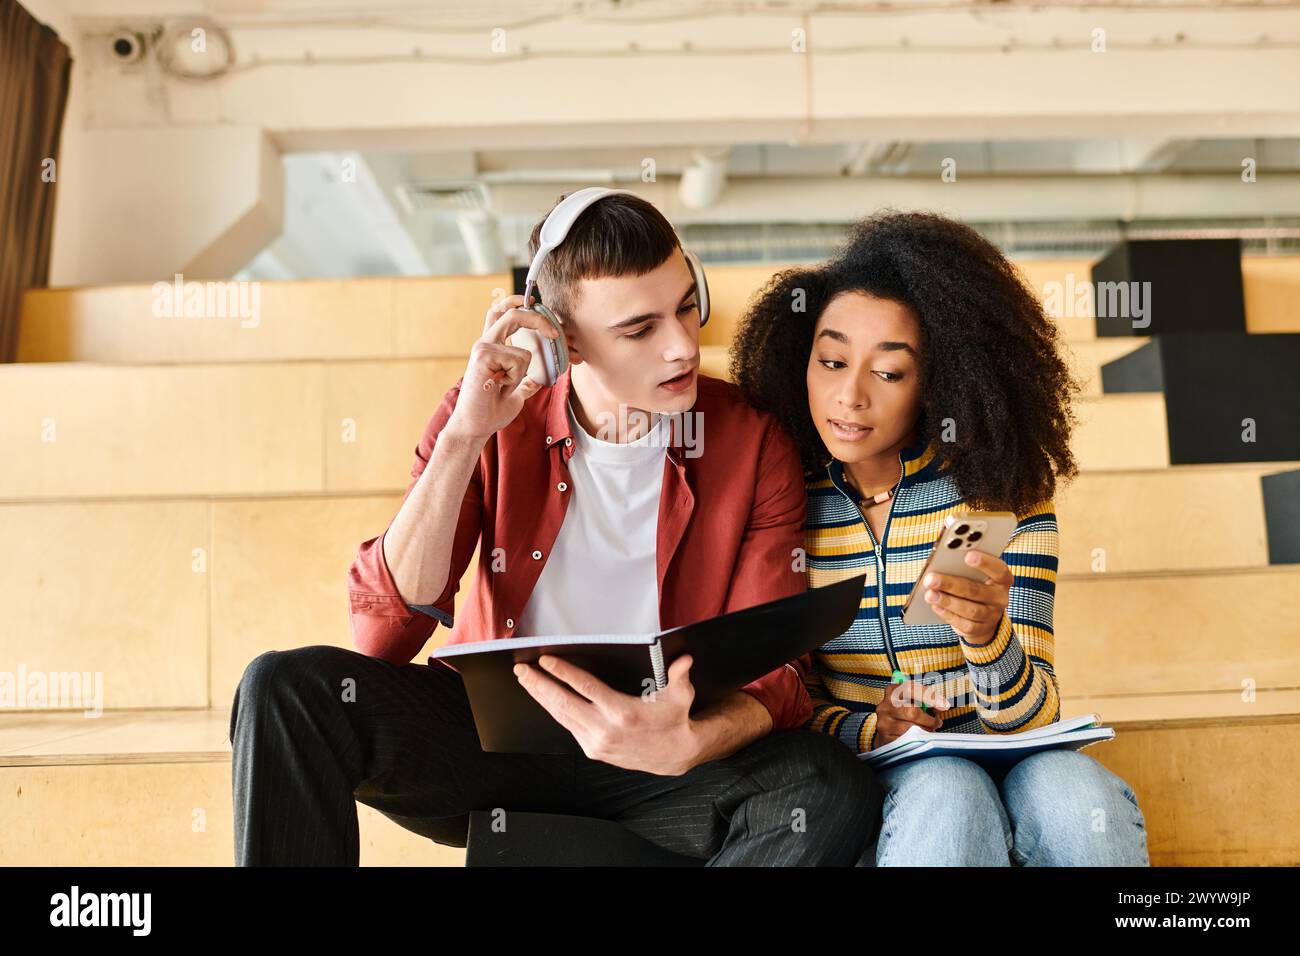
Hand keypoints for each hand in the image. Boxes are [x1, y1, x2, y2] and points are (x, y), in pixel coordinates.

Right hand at [443, 294, 561, 440]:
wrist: (474, 427)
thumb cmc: (490, 412)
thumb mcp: (515, 395)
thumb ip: (525, 384)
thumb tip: (538, 381)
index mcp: (490, 348)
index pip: (499, 313)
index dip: (515, 302)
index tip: (534, 302)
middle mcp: (485, 344)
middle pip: (512, 314)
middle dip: (538, 319)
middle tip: (555, 333)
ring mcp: (483, 348)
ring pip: (524, 352)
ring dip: (522, 374)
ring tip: (503, 386)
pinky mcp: (484, 356)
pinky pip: (519, 361)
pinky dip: (515, 378)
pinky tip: (499, 386)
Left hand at [514, 653, 701, 774]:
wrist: (673, 755)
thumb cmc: (673, 720)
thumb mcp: (681, 696)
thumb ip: (680, 676)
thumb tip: (684, 660)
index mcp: (622, 712)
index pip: (585, 687)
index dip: (563, 672)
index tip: (546, 660)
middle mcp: (605, 729)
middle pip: (563, 702)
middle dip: (539, 684)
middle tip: (522, 669)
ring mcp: (596, 742)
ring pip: (561, 715)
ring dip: (540, 696)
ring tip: (525, 680)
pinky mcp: (592, 749)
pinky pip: (568, 725)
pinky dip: (554, 710)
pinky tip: (544, 697)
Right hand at [872, 679, 949, 749]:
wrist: (888, 732)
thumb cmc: (904, 714)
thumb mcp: (913, 701)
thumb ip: (926, 698)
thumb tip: (943, 704)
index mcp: (893, 692)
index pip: (909, 689)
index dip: (928, 696)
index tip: (943, 705)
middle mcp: (885, 706)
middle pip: (911, 712)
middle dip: (929, 720)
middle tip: (937, 723)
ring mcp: (884, 723)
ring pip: (910, 728)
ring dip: (924, 731)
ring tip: (928, 731)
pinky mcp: (886, 738)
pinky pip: (907, 740)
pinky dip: (917, 740)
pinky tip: (920, 738)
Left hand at [921, 550, 1012, 645]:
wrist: (984, 616)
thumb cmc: (975, 585)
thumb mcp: (975, 575)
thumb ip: (963, 568)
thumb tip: (942, 563)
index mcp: (1003, 579)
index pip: (999, 570)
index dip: (985, 563)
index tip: (967, 556)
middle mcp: (1000, 598)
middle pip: (976, 590)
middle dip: (951, 584)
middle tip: (931, 579)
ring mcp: (992, 615)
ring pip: (971, 610)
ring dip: (947, 602)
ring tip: (929, 595)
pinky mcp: (980, 629)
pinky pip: (964, 624)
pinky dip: (948, 614)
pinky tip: (935, 606)